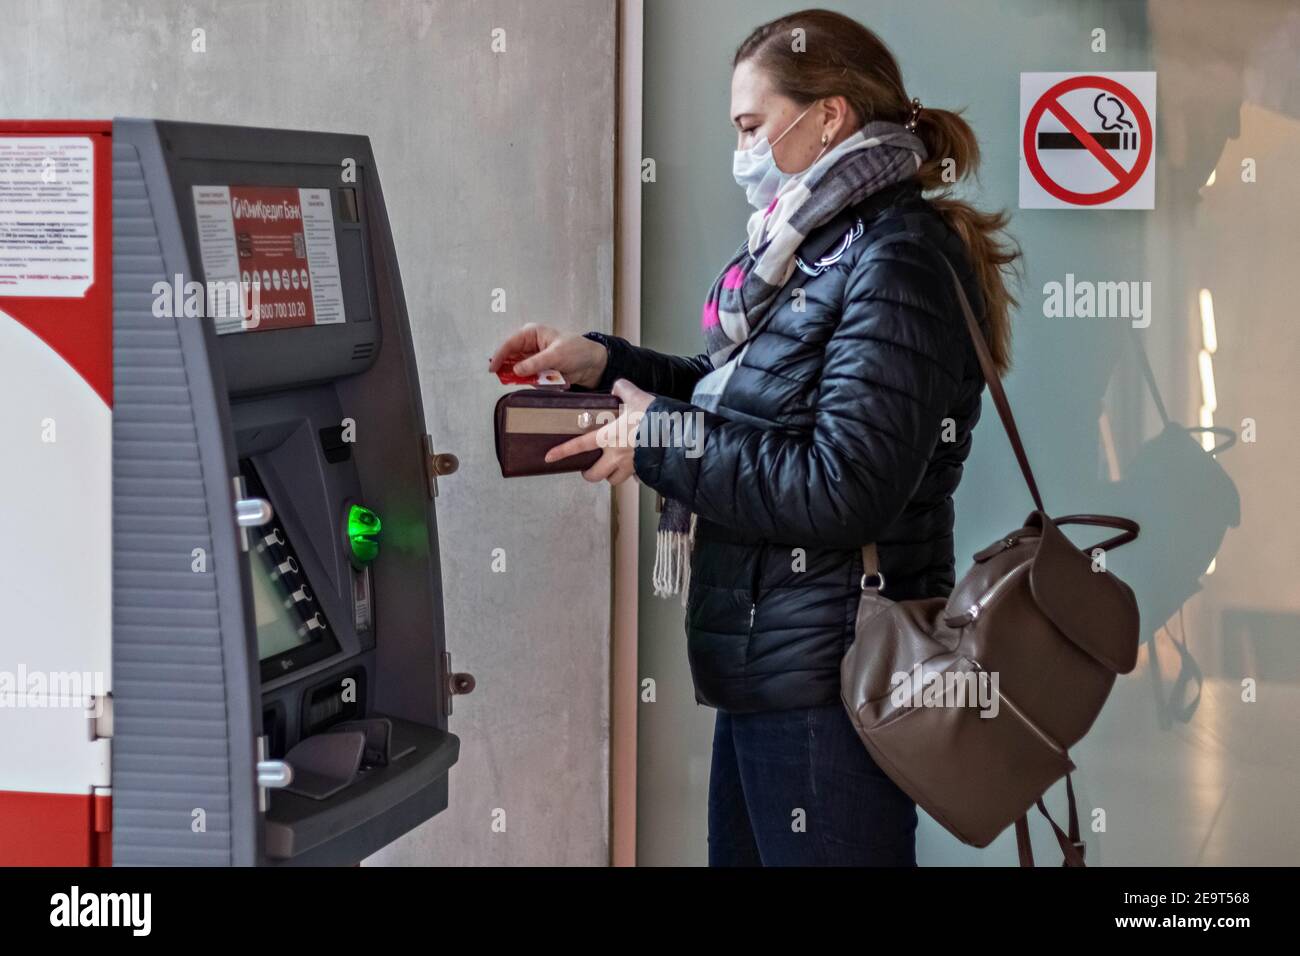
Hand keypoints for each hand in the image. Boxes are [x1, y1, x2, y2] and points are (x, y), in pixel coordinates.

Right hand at [488, 323, 608, 388]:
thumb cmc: (576, 351)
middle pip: (512, 360)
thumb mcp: (556, 355)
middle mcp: (529, 346)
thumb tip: (516, 371)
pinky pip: (531, 380)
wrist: (592, 364)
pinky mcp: (539, 372)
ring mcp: (533, 360)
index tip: (493, 370)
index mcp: (531, 334)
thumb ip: (535, 363)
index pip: (509, 344)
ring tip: (551, 377)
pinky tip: (557, 379)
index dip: (499, 357)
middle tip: (526, 378)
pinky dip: (541, 383)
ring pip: (521, 373)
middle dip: (517, 372)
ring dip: (533, 378)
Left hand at [543, 379, 654, 485]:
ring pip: (614, 480)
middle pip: (594, 475)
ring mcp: (631, 465)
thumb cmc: (654, 416)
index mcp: (609, 437)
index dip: (562, 452)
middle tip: (588, 467)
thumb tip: (617, 387)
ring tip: (611, 467)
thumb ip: (623, 389)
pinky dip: (631, 474)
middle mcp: (616, 455)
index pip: (580, 446)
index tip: (549, 457)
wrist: (677, 434)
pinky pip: (634, 478)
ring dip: (610, 476)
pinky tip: (634, 465)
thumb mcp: (637, 396)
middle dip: (589, 474)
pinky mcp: (644, 470)